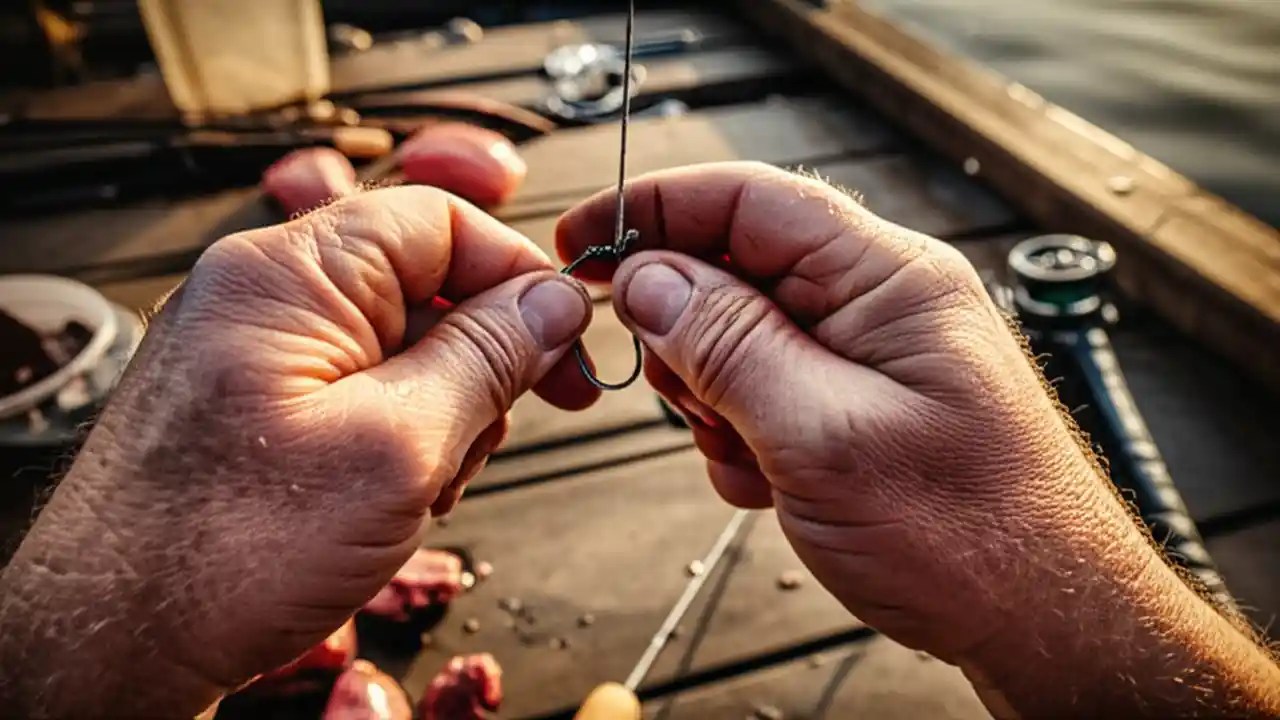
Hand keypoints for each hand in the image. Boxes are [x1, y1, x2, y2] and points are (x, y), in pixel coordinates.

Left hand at [0, 186, 595, 716]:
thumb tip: (554, 304)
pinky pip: (362, 398)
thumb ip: (486, 360)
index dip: (515, 275)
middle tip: (494, 429)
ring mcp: (258, 357)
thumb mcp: (397, 449)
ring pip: (401, 353)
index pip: (437, 222)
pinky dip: (398, 445)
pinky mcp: (258, 410)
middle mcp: (266, 301)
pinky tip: (386, 504)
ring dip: (440, 419)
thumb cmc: (222, 556)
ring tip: (420, 489)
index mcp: (289, 277)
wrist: (115, 645)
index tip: (564, 336)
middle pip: (424, 289)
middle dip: (477, 365)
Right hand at [557, 162, 1279, 715]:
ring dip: (716, 398)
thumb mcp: (823, 436)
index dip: (656, 210)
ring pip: (737, 338)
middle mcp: (877, 303)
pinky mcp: (853, 403)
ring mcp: (865, 355)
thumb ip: (728, 346)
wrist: (1039, 619)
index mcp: (887, 279)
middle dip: (688, 333)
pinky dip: (742, 435)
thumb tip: (647, 277)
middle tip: (690, 398)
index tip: (581, 242)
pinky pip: (762, 391)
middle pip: (734, 269)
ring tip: (751, 455)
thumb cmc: (971, 534)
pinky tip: (770, 481)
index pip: (750, 200)